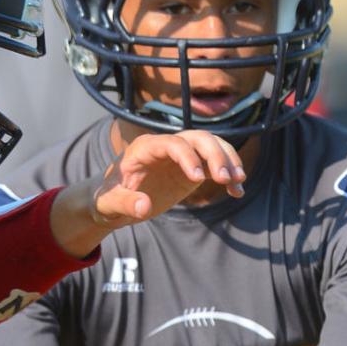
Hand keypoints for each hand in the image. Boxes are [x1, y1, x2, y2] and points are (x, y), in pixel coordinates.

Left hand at [92, 130, 244, 227]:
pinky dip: (227, 175)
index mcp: (145, 148)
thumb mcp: (109, 204)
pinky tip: (237, 192)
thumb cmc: (108, 198)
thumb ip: (125, 203)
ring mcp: (181, 156)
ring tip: (238, 182)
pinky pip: (213, 166)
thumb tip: (144, 207)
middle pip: (198, 138)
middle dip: (215, 154)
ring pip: (211, 147)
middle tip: (225, 178)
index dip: (187, 156)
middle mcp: (166, 146)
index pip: (172, 143)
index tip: (198, 178)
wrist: (114, 202)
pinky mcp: (191, 169)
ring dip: (228, 160)